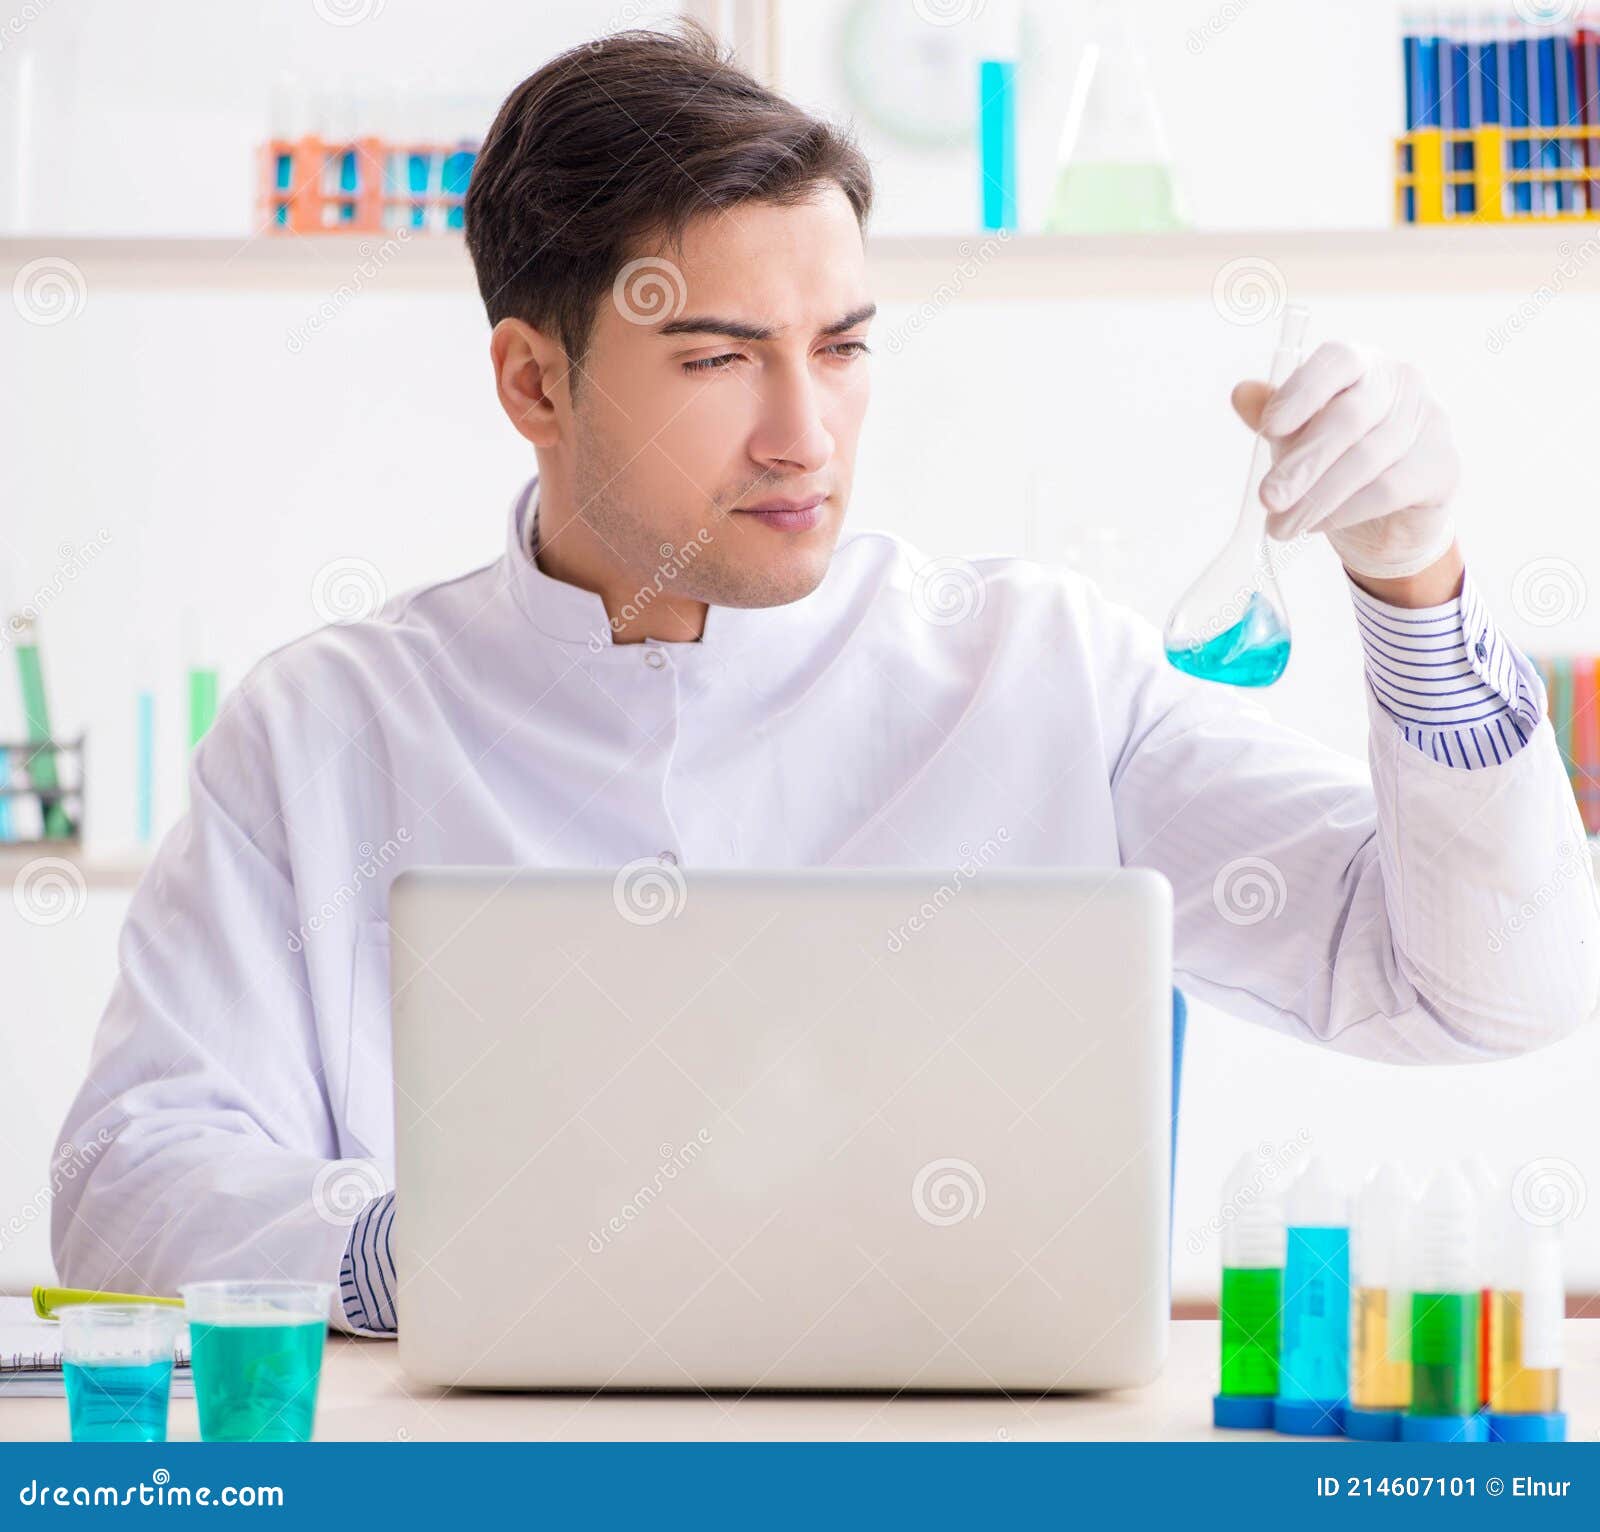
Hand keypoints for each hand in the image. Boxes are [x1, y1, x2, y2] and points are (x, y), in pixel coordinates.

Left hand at [1230, 341, 1458, 580]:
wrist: (1388, 518)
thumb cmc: (1335, 463)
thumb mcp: (1298, 438)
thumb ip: (1274, 416)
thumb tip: (1241, 392)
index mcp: (1362, 364)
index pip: (1336, 361)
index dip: (1301, 392)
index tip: (1268, 428)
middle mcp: (1401, 383)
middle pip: (1349, 418)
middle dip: (1302, 464)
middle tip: (1268, 498)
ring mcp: (1429, 421)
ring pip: (1365, 460)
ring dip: (1316, 499)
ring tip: (1281, 526)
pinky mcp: (1442, 465)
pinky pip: (1388, 489)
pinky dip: (1346, 511)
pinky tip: (1318, 525)